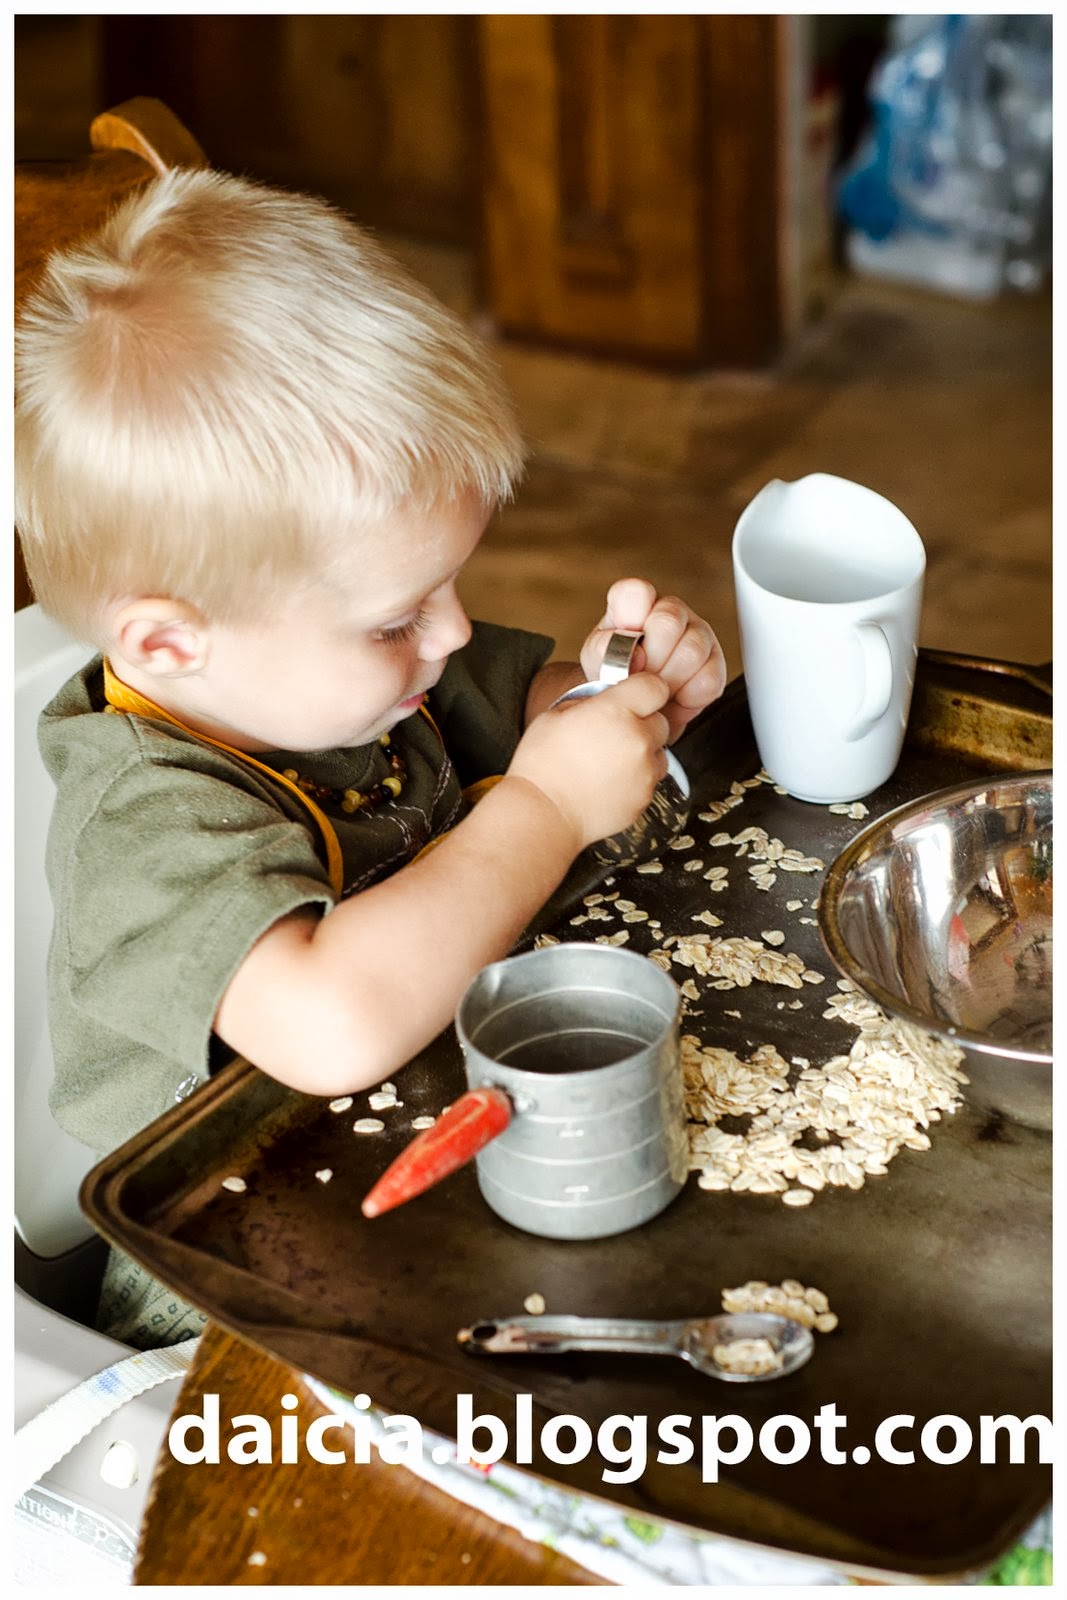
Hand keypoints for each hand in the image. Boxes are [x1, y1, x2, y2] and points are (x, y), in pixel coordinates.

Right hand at [508, 671, 671, 850]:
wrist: (544, 813)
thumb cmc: (542, 765)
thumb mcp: (555, 715)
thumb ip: (588, 702)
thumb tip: (603, 702)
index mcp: (615, 711)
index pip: (654, 687)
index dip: (645, 690)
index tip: (635, 696)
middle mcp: (637, 738)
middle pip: (661, 721)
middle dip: (643, 724)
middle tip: (615, 734)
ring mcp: (645, 770)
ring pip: (660, 752)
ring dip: (644, 752)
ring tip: (612, 761)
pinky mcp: (645, 797)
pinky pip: (651, 779)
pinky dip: (638, 778)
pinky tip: (610, 781)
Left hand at [580, 578, 725, 741]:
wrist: (636, 709)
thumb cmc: (614, 676)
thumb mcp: (597, 662)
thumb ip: (604, 650)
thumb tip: (635, 653)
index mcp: (634, 604)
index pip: (634, 592)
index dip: (630, 615)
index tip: (626, 639)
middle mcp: (669, 612)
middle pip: (668, 622)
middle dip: (650, 659)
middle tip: (639, 675)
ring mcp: (697, 634)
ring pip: (692, 651)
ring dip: (668, 681)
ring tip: (655, 689)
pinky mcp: (715, 664)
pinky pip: (708, 679)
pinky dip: (687, 696)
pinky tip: (674, 696)